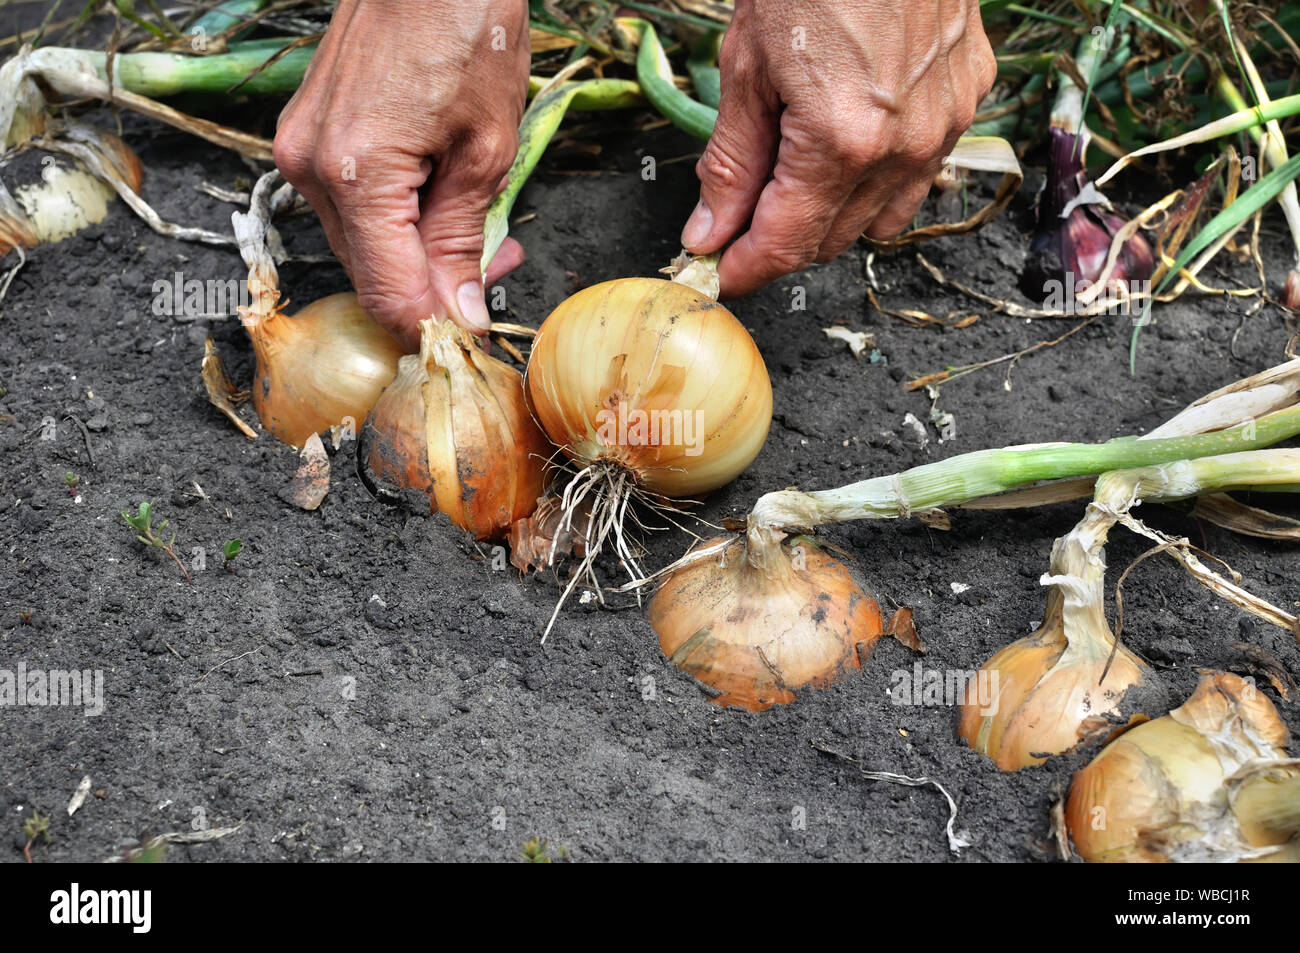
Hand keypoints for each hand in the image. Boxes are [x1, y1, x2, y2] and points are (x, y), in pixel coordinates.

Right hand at [273, 0, 529, 349]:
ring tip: (483, 222)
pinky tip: (443, 196)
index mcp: (356, 175)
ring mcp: (301, 149)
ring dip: (421, 251)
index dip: (433, 327)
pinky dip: (398, 216)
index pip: (388, 294)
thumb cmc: (466, 27)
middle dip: (436, 285)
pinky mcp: (308, 135)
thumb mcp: (486, 149)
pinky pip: (352, 205)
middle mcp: (311, 167)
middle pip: (371, 274)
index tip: (473, 333)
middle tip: (498, 262)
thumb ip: (465, 240)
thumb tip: (460, 314)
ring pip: (362, 242)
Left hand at [681, 0, 995, 297]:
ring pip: (884, 217)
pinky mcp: (968, 96)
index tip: (722, 274)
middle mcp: (903, 146)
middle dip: (783, 241)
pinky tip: (849, 136)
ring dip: (835, 215)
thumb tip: (710, 232)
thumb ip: (731, 163)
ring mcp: (944, 123)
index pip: (789, 243)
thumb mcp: (748, 67)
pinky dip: (880, 173)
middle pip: (834, 240)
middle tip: (741, 220)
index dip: (748, 267)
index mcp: (841, 141)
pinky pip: (920, 169)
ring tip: (795, 174)